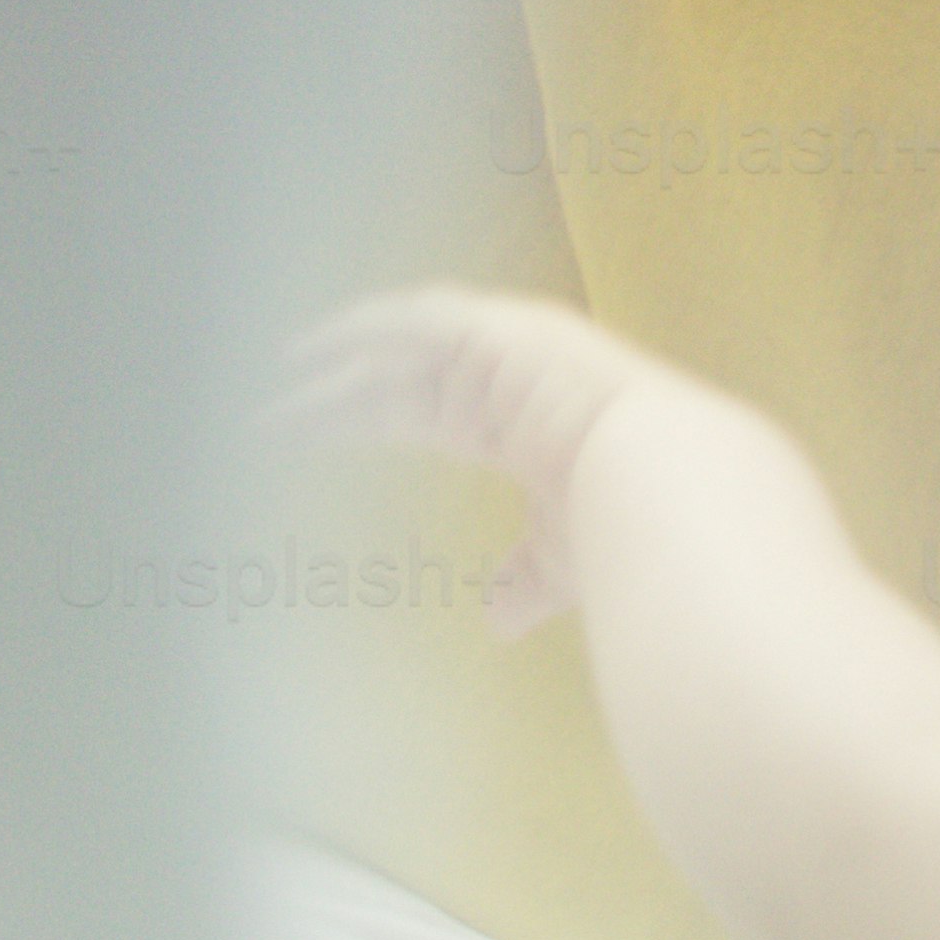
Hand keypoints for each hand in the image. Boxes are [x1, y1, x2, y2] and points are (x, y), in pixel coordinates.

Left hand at [276, 283, 668, 629]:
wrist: (675, 493)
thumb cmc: (630, 533)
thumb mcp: (562, 561)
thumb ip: (523, 580)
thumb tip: (495, 621)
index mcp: (522, 421)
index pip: (424, 411)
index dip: (363, 417)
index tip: (305, 432)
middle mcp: (511, 372)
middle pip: (400, 375)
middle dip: (335, 390)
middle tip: (265, 408)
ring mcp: (507, 344)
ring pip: (400, 345)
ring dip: (337, 357)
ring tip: (271, 372)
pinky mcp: (498, 328)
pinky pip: (414, 318)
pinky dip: (361, 326)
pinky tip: (309, 344)